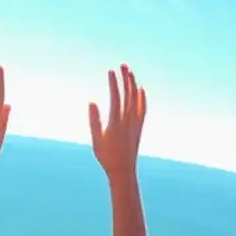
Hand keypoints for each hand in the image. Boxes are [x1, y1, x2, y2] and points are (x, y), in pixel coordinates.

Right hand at [89, 65, 146, 180]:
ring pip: (137, 99)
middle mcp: (128, 120)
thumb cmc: (106, 156)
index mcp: (116, 122)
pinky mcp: (139, 126)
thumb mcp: (96, 139)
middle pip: (129, 94)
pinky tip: (140, 89)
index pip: (116, 97)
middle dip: (126, 78)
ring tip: (130, 72)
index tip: (110, 71)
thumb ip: (94, 120)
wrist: (123, 169)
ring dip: (133, 84)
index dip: (113, 83)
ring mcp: (136, 122)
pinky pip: (143, 108)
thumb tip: (92, 102)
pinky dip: (142, 97)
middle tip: (123, 65)